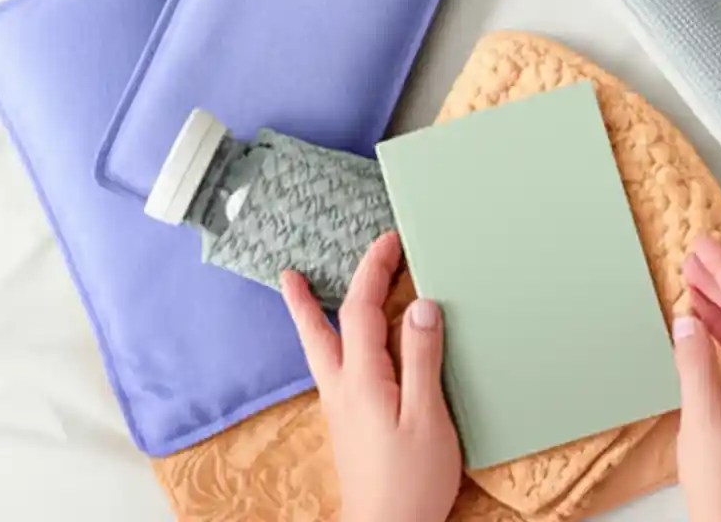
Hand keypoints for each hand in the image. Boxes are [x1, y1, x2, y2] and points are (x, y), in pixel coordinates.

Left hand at [280, 232, 461, 521]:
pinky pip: (335, 369)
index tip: (388, 241)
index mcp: (363, 380)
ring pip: (321, 351)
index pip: (361, 311)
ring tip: (296, 296)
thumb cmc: (411, 480)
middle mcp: (343, 389)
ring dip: (311, 319)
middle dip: (309, 297)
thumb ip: (424, 359)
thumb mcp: (428, 416)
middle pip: (322, 331)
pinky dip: (332, 345)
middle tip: (293, 271)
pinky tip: (343, 350)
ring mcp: (342, 409)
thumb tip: (422, 306)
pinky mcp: (350, 425)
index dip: (373, 271)